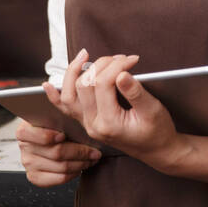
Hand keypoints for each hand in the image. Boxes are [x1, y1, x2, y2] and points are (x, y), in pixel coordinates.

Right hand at [15, 116, 101, 186]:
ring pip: (61, 167)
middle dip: (80, 152)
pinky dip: (73, 173)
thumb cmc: (55, 126)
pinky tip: (81, 167)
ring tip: (92, 158)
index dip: (48, 136)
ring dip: (81, 163)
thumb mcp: (54, 117)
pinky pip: (59, 178)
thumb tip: (77, 116)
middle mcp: (24, 148)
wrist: (48, 140)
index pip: (33, 134)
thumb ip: (60, 117)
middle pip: (55, 152)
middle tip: (95, 151)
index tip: (63, 135)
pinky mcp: (35, 177)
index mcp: (24, 130)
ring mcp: (28, 164)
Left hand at [45, 47, 182, 168]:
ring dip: (75, 72)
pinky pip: (66, 108)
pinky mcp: (87, 121)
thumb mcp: (154, 111)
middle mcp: (93, 124)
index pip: (103, 84)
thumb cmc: (158, 131)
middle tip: (121, 58)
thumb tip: (121, 73)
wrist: (157, 150)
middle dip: (101, 64)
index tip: (132, 59)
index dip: (117, 66)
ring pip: (70, 94)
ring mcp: (88, 123)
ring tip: (85, 55)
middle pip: (86, 84)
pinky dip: (56, 95)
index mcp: (109, 123)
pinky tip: (48, 84)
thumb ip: (136, 93)